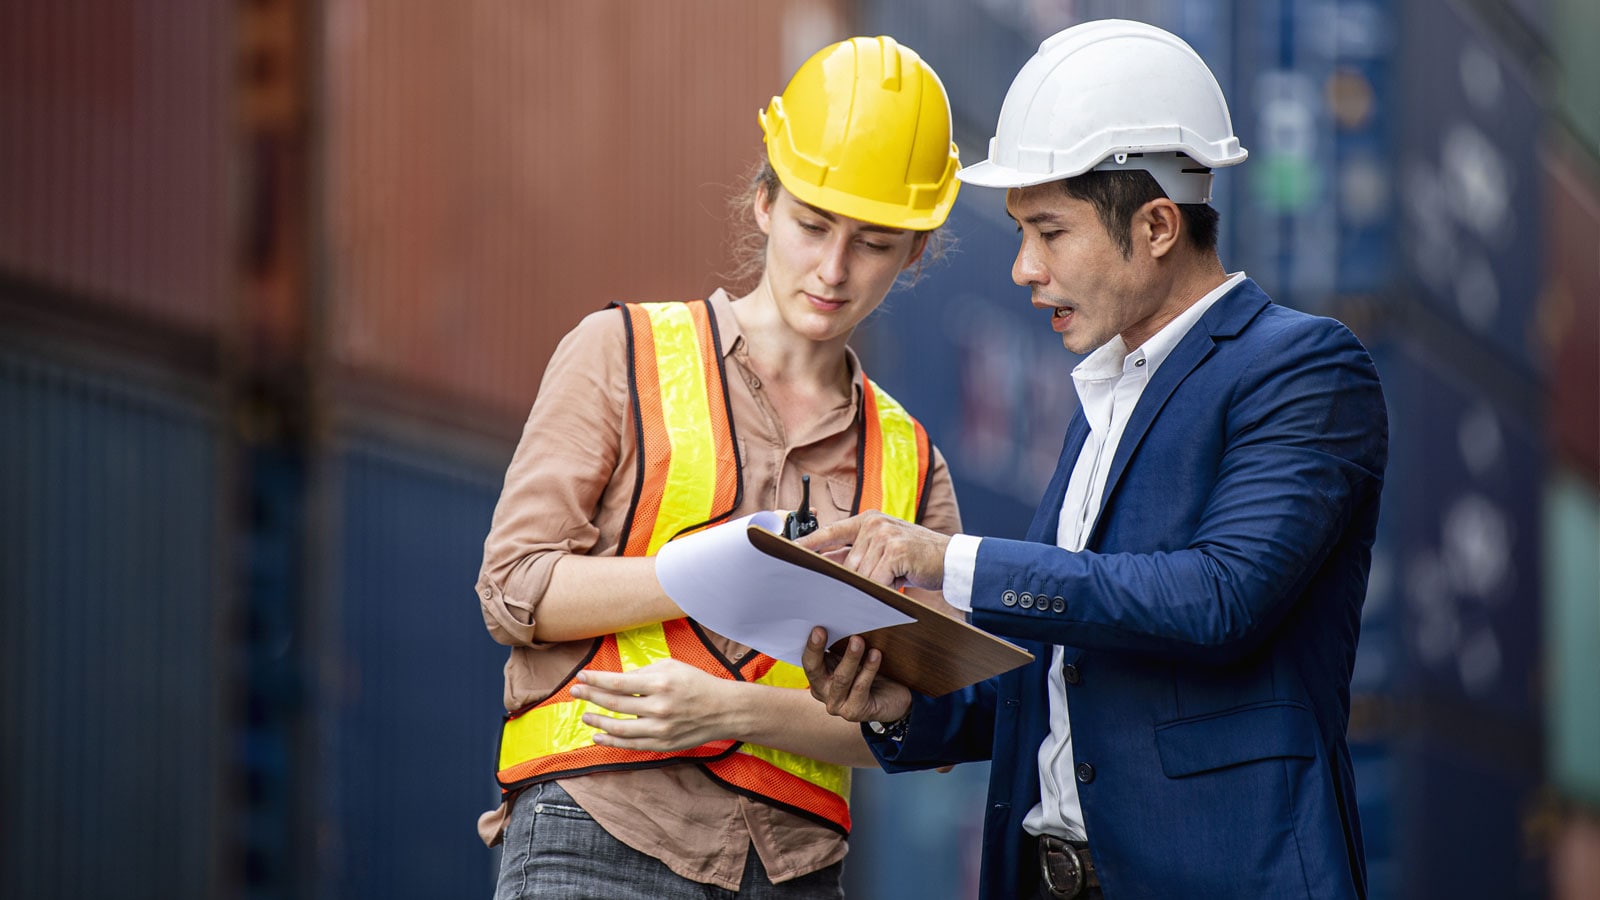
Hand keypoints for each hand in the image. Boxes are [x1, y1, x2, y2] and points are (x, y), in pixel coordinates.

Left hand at [571, 659, 735, 751]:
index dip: (595, 680)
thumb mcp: (672, 667)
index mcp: (660, 684)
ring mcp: (660, 730)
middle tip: (575, 691)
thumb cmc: (697, 684)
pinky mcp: (662, 745)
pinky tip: (598, 736)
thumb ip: (643, 672)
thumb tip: (617, 679)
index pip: (618, 682)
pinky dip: (611, 742)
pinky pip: (630, 745)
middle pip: (614, 704)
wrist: (724, 710)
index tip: (581, 676)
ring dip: (597, 721)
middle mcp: (658, 708)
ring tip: (584, 715)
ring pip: (618, 728)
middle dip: (590, 696)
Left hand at [797, 511, 949, 590]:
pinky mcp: (895, 551)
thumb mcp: (885, 550)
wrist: (952, 559)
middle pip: (847, 563)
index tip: (789, 550)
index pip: (830, 531)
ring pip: (861, 574)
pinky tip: (897, 586)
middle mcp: (873, 524)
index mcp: (868, 520)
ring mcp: (884, 536)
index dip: (809, 542)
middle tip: (859, 593)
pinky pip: (876, 580)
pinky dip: (884, 589)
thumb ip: (860, 554)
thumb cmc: (917, 557)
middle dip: (851, 582)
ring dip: (872, 587)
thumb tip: (829, 569)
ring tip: (890, 586)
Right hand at [800, 627, 911, 724]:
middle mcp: (822, 692)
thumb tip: (840, 621)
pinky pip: (860, 688)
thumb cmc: (869, 672)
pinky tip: (876, 654)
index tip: (817, 628)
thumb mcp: (852, 657)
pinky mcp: (854, 712)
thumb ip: (841, 646)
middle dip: (818, 649)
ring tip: (858, 640)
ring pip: (840, 678)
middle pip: (815, 671)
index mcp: (817, 676)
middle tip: (824, 630)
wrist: (893, 698)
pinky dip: (869, 669)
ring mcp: (837, 704)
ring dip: (850, 657)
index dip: (811, 646)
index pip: (808, 661)